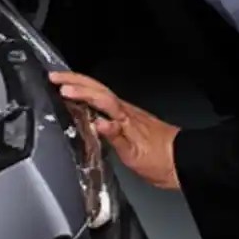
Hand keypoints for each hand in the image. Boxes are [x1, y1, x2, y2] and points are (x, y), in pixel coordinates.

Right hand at [50, 71, 181, 189]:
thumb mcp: (136, 155)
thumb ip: (116, 137)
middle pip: (97, 88)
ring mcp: (127, 114)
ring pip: (100, 92)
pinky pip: (104, 102)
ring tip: (61, 83)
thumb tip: (97, 122)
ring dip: (80, 85)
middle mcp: (125, 111)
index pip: (99, 98)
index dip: (79, 92)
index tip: (61, 89)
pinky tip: (82, 101)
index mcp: (124, 118)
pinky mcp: (128, 119)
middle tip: (52, 77)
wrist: (185, 161)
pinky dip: (89, 96)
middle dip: (74, 80)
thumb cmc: (161, 161)